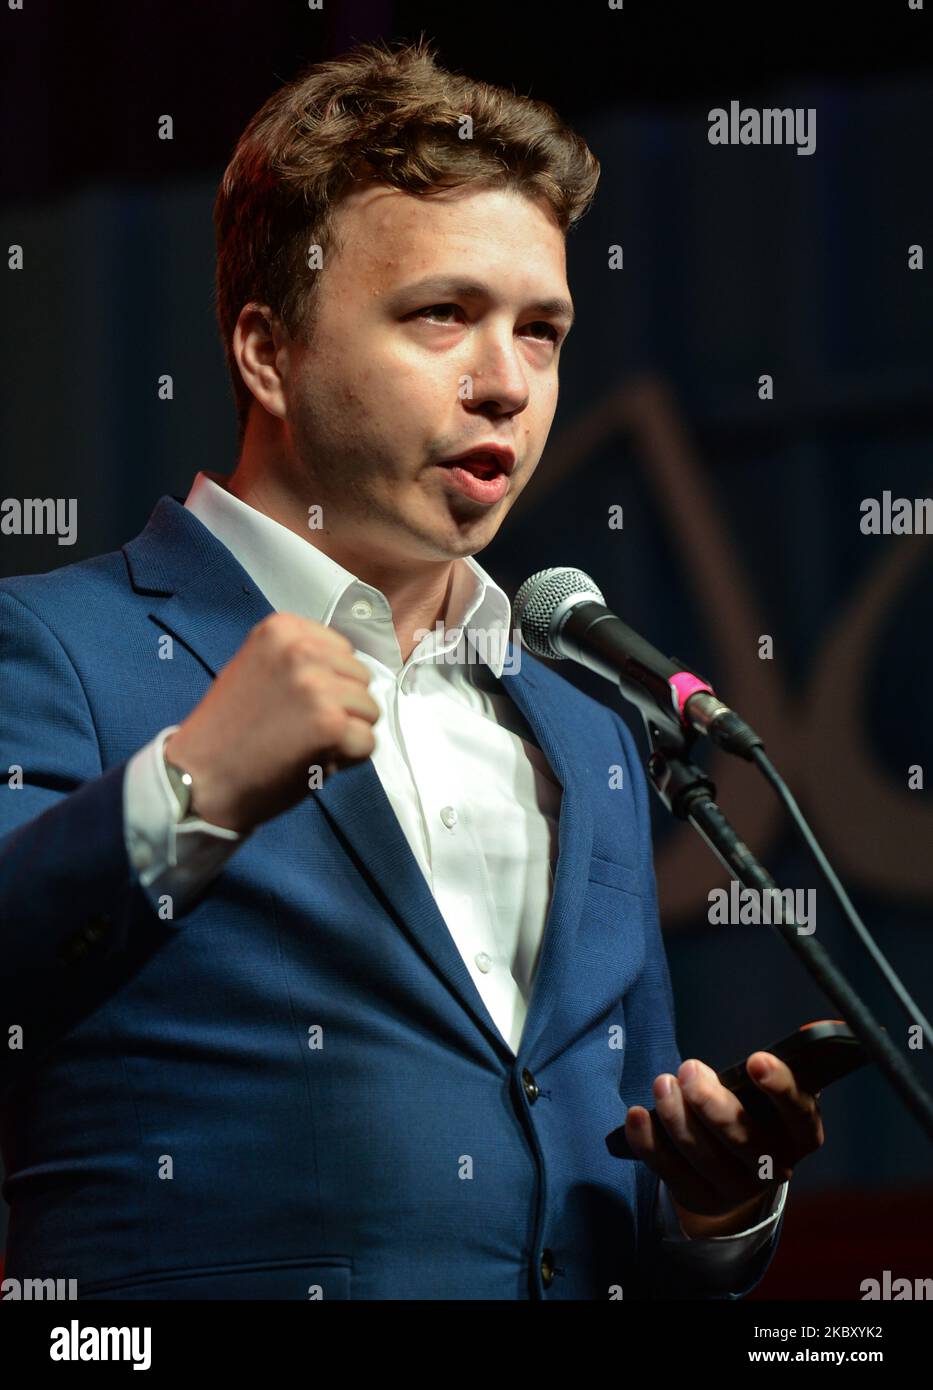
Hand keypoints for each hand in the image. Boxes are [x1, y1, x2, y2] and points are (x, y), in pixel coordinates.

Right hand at [163, 613, 380, 833]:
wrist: (199, 778)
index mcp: (282, 629)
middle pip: (361, 678)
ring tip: (305, 743)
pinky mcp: (330, 724)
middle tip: (301, 728)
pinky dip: (348, 759)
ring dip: (347, 732)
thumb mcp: (256, 668)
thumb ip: (297, 659)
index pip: (343, 651)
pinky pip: (367, 743)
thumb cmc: (227, 731)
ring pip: (370, 710)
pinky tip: (312, 760)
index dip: (330, 683)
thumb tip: (345, 669)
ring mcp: (317, 686)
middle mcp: (301, 650)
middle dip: (342, 706)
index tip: (298, 703)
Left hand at [625, 1052, 823, 1237]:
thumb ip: (773, 1068)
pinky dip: (649, 1143)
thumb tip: (800, 1036)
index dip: (779, 1087)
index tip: (755, 1060)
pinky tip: (636, 1116)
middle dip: (711, 1102)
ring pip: (704, 1156)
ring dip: (677, 1117)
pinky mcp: (701, 1197)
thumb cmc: (756, 1111)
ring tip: (662, 1084)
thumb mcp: (770, 1092)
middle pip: (743, 1138)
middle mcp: (775, 1166)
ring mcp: (738, 1188)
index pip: (798, 1111)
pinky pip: (671, 1172)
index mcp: (801, 1134)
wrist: (739, 1169)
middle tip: (689, 1069)